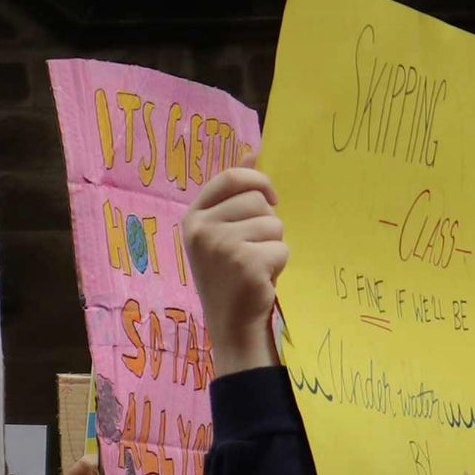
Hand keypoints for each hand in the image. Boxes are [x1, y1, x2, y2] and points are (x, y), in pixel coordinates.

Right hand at [184, 151, 285, 376]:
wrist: (231, 324)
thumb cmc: (230, 275)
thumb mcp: (224, 230)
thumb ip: (234, 194)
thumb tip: (253, 151)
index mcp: (193, 217)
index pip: (229, 178)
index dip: (257, 182)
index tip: (271, 199)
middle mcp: (202, 229)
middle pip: (257, 201)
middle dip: (268, 222)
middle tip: (255, 249)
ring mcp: (222, 246)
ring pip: (273, 224)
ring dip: (275, 244)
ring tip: (258, 265)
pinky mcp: (245, 263)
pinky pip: (282, 248)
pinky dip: (280, 263)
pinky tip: (263, 279)